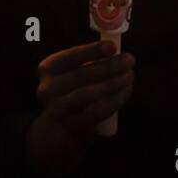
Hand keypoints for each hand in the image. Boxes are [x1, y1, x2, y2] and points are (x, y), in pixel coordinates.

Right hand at [26, 40, 134, 176]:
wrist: (59, 130)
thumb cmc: (75, 92)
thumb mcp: (76, 73)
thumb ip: (93, 60)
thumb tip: (118, 50)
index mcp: (49, 69)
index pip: (69, 57)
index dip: (91, 51)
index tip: (112, 46)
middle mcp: (48, 89)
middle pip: (79, 75)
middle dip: (108, 66)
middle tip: (130, 59)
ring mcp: (57, 109)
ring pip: (86, 94)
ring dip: (111, 83)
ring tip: (129, 76)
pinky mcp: (71, 126)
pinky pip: (95, 111)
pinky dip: (114, 100)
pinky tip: (126, 91)